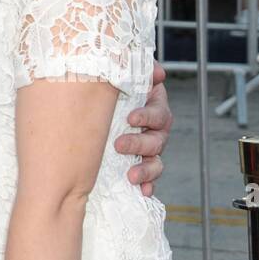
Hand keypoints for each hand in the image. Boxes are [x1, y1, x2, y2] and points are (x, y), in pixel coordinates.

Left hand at [117, 60, 170, 197]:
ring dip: (146, 170)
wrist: (100, 103)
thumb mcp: (123, 73)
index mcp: (154, 106)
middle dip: (139, 144)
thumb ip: (137, 68)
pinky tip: (143, 192)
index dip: (147, 116)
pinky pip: (150, 178)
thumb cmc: (114, 86)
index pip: (158, 112)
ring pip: (156, 161)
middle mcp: (155, 129)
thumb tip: (158, 72)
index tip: (131, 118)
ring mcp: (149, 149)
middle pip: (156, 140)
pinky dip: (148, 185)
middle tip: (119, 145)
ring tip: (132, 176)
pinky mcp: (140, 164)